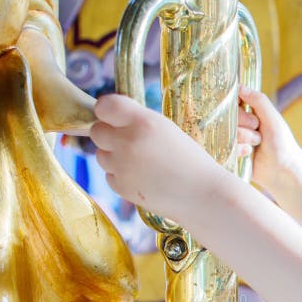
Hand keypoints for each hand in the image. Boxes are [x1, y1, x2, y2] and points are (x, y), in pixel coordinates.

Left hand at [91, 94, 226, 222]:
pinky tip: (144, 179)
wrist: (203, 195)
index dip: (107, 112)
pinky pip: (110, 176)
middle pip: (97, 132)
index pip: (104, 106)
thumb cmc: (190, 160)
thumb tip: (109, 120)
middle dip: (109, 135)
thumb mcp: (167, 129)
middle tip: (130, 143)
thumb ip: (137, 121)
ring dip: (115, 157)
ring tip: (143, 164)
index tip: (114, 117)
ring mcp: (122, 167)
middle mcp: (128, 142)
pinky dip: (122, 177)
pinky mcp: (121, 187)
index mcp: (143, 122)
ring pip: (101, 155)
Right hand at [236, 86, 301, 200]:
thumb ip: (259, 101)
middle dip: (245, 124)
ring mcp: (234, 138)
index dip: (238, 106)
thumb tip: (240, 86)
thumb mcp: (273, 119)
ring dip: (244, 138)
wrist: (283, 172)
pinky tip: (248, 154)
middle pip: (227, 115)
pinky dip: (238, 149)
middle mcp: (240, 123)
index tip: (247, 112)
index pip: (232, 100)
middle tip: (258, 132)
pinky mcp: (230, 153)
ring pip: (225, 131)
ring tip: (256, 145)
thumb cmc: (282, 144)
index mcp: (250, 112)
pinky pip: (223, 146)